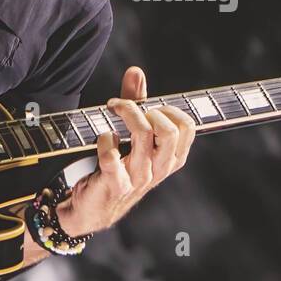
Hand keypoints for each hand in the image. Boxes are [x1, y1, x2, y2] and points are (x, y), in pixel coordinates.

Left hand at [58, 66, 196, 236]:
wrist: (93, 208)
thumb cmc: (117, 167)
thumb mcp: (131, 136)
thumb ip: (136, 103)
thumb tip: (135, 72)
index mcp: (170, 158)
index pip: (187, 128)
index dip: (168, 110)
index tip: (149, 106)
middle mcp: (159, 169)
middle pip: (170, 132)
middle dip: (147, 110)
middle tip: (127, 107)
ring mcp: (139, 178)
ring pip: (143, 137)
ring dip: (126, 114)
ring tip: (111, 108)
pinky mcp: (115, 184)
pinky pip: (112, 157)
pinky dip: (105, 139)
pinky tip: (102, 137)